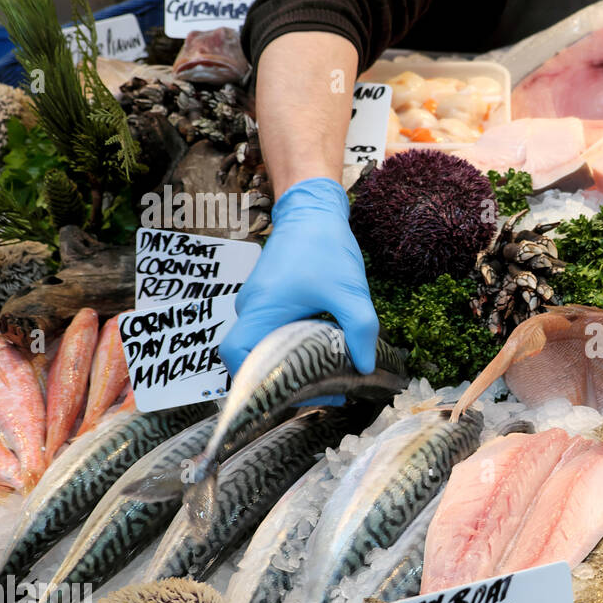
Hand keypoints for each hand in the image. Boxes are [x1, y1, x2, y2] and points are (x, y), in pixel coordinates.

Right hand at [221, 177, 378, 376]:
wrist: (312, 210)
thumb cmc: (325, 247)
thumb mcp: (350, 292)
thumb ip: (360, 330)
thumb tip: (365, 367)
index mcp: (262, 308)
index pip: (236, 355)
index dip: (253, 380)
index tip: (289, 392)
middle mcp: (252, 309)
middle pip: (251, 358)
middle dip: (282, 380)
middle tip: (322, 392)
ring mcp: (259, 304)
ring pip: (264, 346)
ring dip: (289, 364)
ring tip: (327, 377)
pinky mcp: (269, 299)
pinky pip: (272, 331)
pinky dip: (293, 348)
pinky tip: (322, 352)